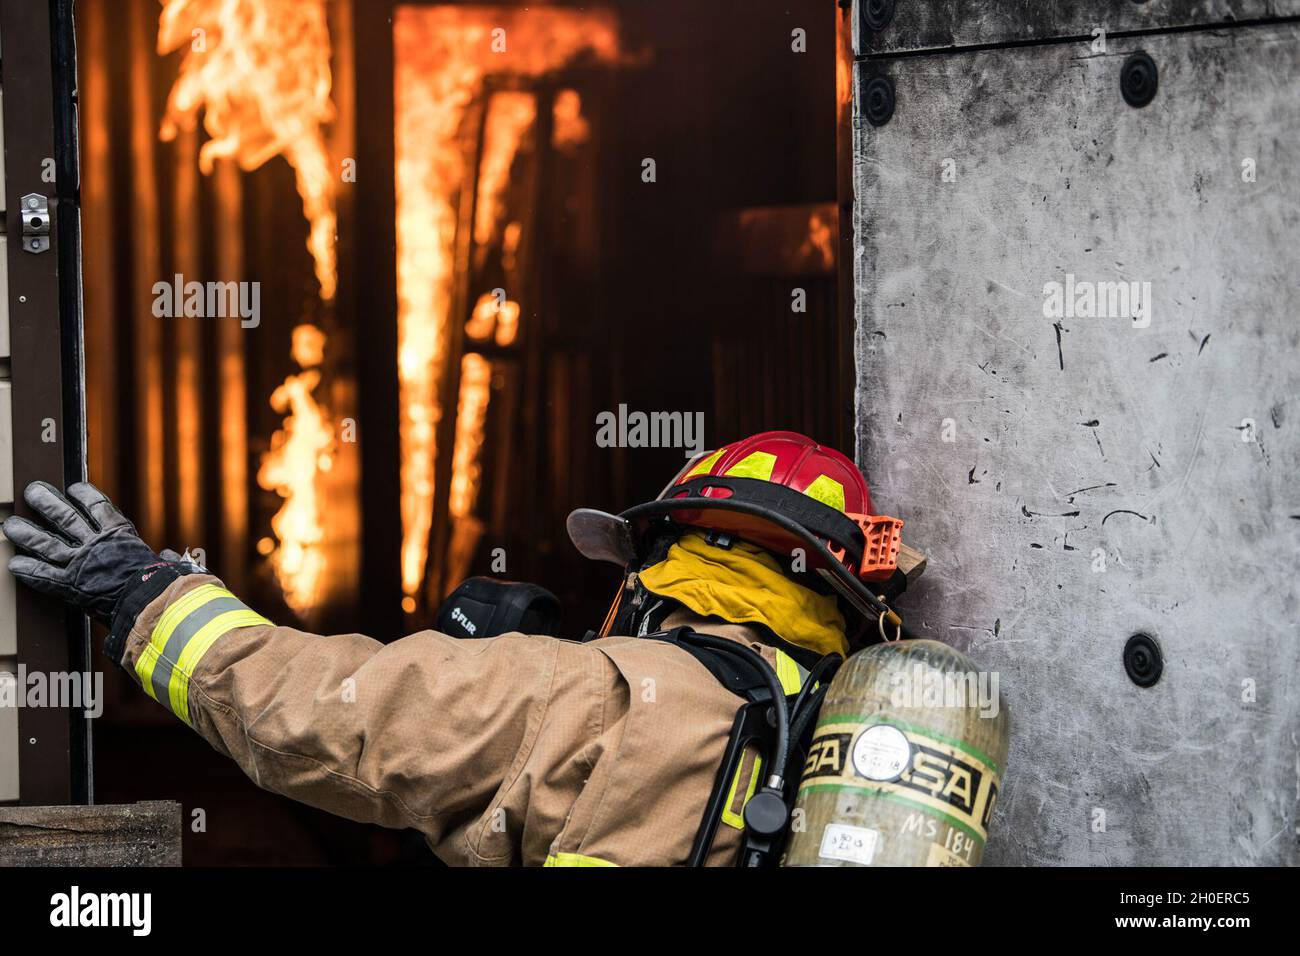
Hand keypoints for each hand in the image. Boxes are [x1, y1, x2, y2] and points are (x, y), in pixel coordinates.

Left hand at [3, 481, 167, 623]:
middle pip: (65, 517)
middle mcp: (96, 544)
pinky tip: (13, 564)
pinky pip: (43, 575)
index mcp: (120, 534)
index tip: (74, 488)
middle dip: (46, 502)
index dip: (84, 494)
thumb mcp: (169, 564)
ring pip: (47, 543)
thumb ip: (166, 559)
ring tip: (10, 525)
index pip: (98, 505)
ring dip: (26, 533)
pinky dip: (28, 570)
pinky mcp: (70, 585)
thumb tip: (171, 558)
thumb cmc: (165, 582)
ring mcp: (81, 563)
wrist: (152, 600)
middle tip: (32, 491)